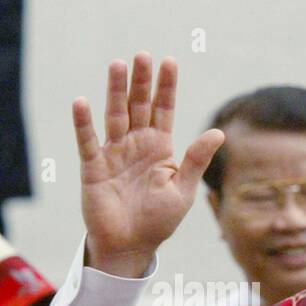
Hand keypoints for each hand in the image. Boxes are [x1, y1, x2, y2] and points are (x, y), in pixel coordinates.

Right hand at [76, 53, 223, 276]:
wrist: (132, 245)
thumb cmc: (160, 220)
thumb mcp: (183, 189)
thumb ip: (196, 160)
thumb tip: (219, 132)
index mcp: (160, 149)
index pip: (164, 111)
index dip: (166, 88)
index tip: (170, 62)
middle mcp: (136, 145)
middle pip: (139, 106)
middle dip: (141, 82)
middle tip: (143, 55)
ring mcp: (114, 153)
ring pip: (115, 116)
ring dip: (115, 91)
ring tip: (118, 66)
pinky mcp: (94, 167)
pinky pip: (88, 141)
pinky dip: (84, 123)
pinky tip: (83, 103)